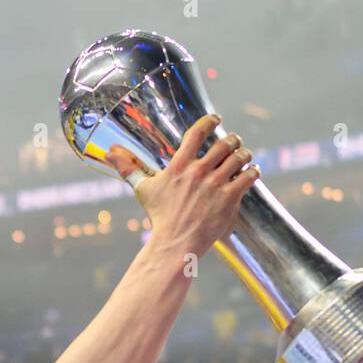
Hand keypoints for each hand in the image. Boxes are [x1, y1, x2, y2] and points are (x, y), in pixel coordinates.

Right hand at [130, 115, 259, 258]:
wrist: (175, 243)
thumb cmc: (159, 217)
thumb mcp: (143, 189)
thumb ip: (127, 168)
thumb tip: (109, 153)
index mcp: (179, 165)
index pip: (198, 132)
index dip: (210, 121)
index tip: (216, 119)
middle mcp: (199, 171)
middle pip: (224, 143)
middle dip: (233, 139)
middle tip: (235, 141)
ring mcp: (216, 185)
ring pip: (239, 157)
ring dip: (245, 153)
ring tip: (245, 155)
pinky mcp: (229, 199)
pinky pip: (248, 177)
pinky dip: (253, 171)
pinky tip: (252, 171)